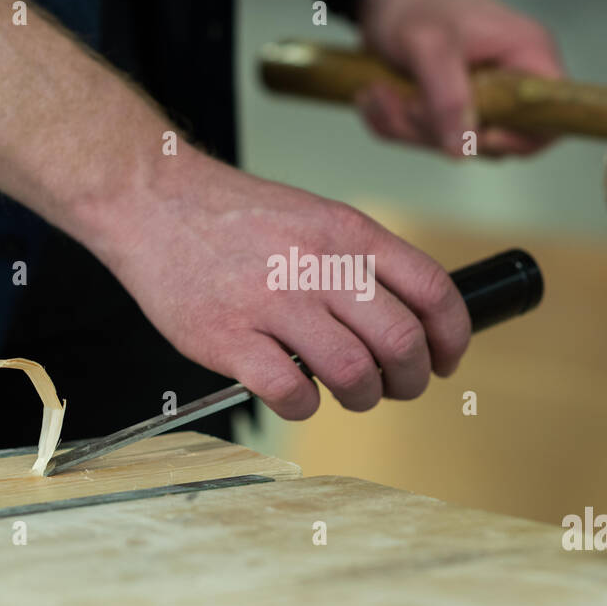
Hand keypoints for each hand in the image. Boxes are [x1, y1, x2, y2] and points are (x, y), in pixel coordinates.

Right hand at [81, 154, 471, 419]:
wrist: (153, 200)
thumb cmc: (233, 217)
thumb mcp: (315, 216)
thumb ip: (361, 261)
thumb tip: (411, 318)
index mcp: (348, 231)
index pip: (433, 290)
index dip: (453, 337)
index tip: (447, 359)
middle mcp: (318, 263)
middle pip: (402, 341)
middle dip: (412, 379)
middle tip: (399, 387)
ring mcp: (273, 301)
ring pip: (353, 373)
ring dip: (363, 398)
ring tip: (350, 394)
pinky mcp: (228, 337)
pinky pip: (291, 392)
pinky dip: (305, 405)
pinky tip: (297, 393)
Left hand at [355, 0, 564, 157]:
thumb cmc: (416, 2)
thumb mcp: (429, 45)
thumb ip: (447, 96)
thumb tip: (462, 150)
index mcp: (528, 56)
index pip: (552, 117)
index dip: (521, 139)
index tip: (477, 134)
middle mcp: (512, 81)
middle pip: (495, 141)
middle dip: (439, 132)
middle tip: (404, 101)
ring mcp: (483, 98)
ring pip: (457, 144)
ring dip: (409, 128)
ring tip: (381, 92)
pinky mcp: (455, 108)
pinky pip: (431, 138)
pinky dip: (398, 125)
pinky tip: (379, 96)